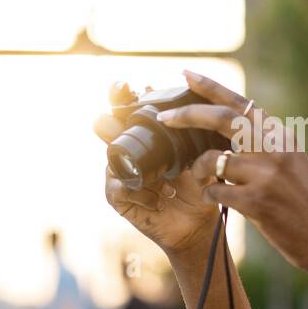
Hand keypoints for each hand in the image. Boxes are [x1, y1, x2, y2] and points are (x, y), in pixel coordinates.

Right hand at [94, 92, 220, 258]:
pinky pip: (120, 188)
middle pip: (106, 126)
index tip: (127, 86)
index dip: (121, 95)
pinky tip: (162, 197)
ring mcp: (119, 173)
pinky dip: (142, 192)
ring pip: (111, 158)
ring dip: (135, 164)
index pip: (126, 109)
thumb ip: (198, 135)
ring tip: (161, 177)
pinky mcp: (118, 198)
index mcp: (145, 135)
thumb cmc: (198, 185)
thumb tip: (201, 108)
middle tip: (118, 116)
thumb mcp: (201, 155)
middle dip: (110, 119)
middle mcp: (127, 150)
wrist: (197, 223)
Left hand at [158, 71, 307, 277]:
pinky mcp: (257, 202)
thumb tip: (227, 130)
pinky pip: (215, 191)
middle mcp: (276, 149)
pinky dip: (209, 195)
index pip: (241, 103)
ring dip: (199, 169)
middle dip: (188, 114)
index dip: (210, 88)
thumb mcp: (292, 164)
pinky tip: (215, 201)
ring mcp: (267, 175)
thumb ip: (264, 145)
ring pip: (213, 159)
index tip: (186, 75)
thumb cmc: (306, 205)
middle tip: (164, 118)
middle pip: (223, 119)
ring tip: (201, 178)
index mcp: (282, 136)